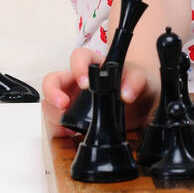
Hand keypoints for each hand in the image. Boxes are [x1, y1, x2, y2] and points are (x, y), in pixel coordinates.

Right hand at [41, 48, 159, 138]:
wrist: (142, 106)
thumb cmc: (137, 86)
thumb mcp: (141, 80)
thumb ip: (135, 81)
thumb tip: (126, 93)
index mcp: (94, 65)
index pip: (79, 57)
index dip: (77, 67)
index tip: (84, 82)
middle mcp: (78, 81)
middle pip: (54, 80)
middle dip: (52, 92)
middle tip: (63, 105)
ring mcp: (73, 100)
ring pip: (51, 103)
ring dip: (53, 115)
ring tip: (68, 126)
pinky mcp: (72, 119)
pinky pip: (56, 124)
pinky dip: (57, 130)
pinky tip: (70, 135)